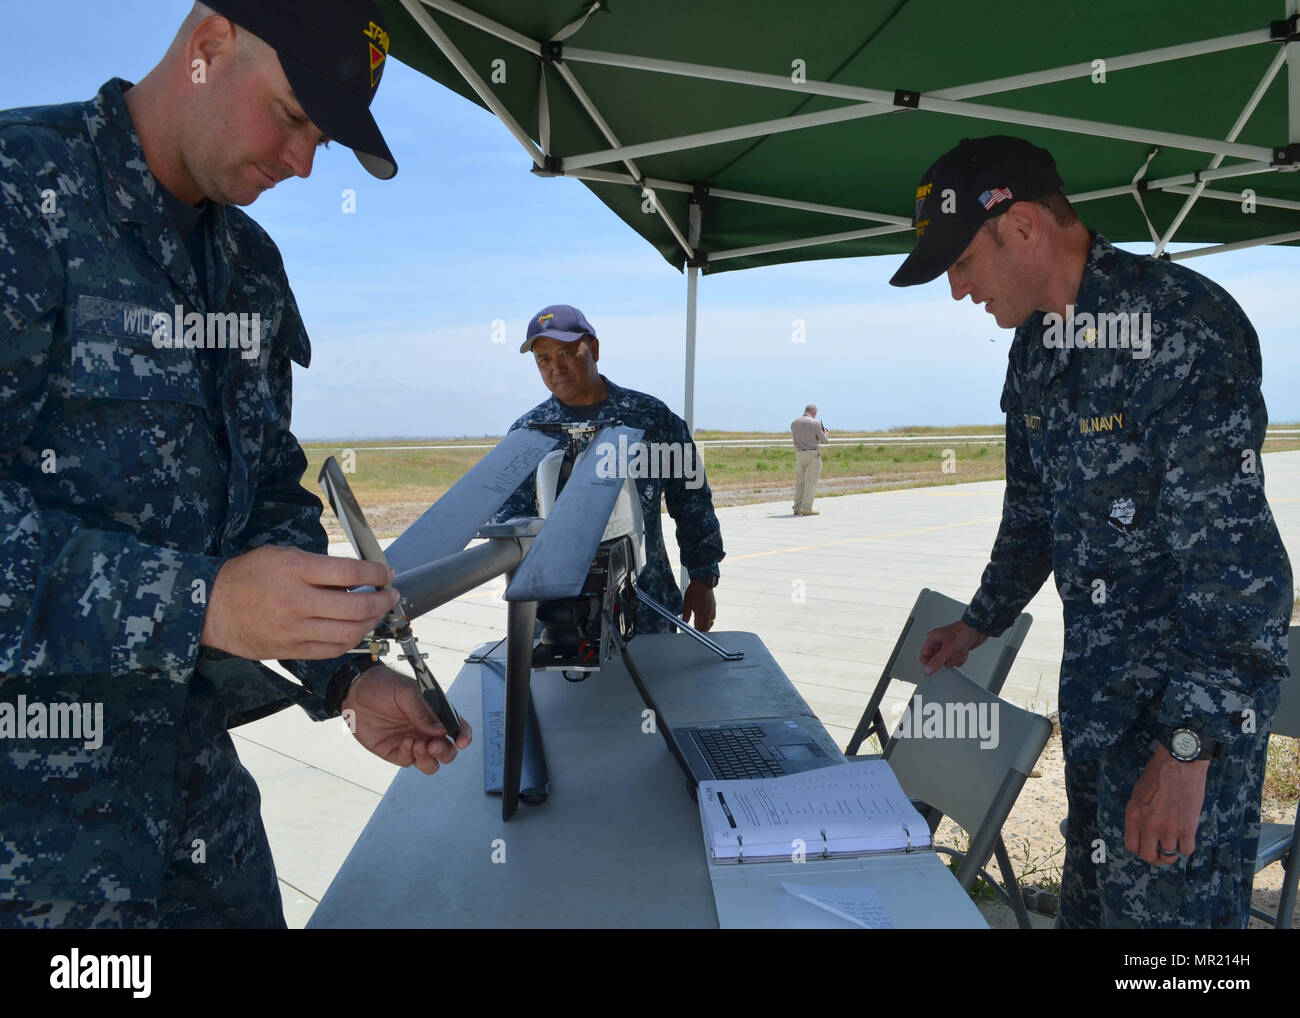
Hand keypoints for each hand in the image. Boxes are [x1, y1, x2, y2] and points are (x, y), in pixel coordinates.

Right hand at [201, 545, 398, 659]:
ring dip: (372, 623)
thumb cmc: (247, 576)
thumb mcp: (282, 556)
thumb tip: (356, 575)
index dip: (376, 573)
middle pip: (356, 607)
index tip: (386, 573)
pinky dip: (351, 641)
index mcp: (295, 570)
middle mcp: (297, 602)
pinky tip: (357, 630)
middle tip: (391, 595)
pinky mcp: (291, 650)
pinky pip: (332, 650)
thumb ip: (319, 566)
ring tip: (378, 613)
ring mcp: (294, 630)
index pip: (349, 572)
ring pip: (349, 633)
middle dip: (383, 601)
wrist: (211, 607)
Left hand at [342, 665, 471, 773]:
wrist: (354, 692)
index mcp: (435, 713)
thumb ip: (423, 712)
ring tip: (418, 746)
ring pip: (430, 763)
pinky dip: (409, 756)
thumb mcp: (406, 692)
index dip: (463, 735)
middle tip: (434, 745)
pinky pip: (408, 762)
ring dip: (429, 759)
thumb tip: (441, 730)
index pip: (457, 727)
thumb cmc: (382, 685)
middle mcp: (426, 730)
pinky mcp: (395, 751)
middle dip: (445, 752)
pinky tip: (404, 742)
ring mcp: (412, 742)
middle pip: (447, 751)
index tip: (462, 741)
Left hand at [681, 580, 716, 632]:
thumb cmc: (694, 592)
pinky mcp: (714, 606)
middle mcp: (707, 613)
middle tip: (696, 630)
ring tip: (701, 626)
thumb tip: (683, 623)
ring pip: (711, 623)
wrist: (703, 582)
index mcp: (700, 613)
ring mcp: (712, 610)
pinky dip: (710, 620)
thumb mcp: (687, 603)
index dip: (696, 631)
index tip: (692, 632)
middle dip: (701, 630)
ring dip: (706, 626)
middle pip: (706, 627)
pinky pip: (713, 617)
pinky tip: (706, 619)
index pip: (699, 627)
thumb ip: (686, 615)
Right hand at [919, 619, 987, 673]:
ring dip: (955, 659)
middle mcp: (939, 643)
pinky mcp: (956, 651)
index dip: (928, 664)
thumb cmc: (963, 632)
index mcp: (932, 639)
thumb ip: (937, 660)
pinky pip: (955, 661)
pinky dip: (960, 658)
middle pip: (937, 660)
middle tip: (951, 654)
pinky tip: (963, 651)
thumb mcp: (948, 648)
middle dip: (946, 660)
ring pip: (947, 662)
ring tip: (959, 651)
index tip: (934, 669)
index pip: (924, 656)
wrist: (977, 629)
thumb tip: (928, 670)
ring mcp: (948, 648)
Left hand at [1124, 745, 1208, 864]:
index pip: (1132, 846)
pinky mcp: (1187, 829)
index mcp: (1133, 816)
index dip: (1140, 849)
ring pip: (1169, 856)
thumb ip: (1139, 814)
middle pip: (1149, 856)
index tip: (1147, 846)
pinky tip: (1186, 836)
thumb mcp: (1138, 793)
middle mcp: (1148, 826)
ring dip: (1172, 851)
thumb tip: (1144, 829)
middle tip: (1161, 852)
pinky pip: (1186, 850)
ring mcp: (1168, 830)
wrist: (1178, 764)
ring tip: (1175, 842)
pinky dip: (1186, 846)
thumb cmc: (1158, 774)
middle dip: (1155, 857)